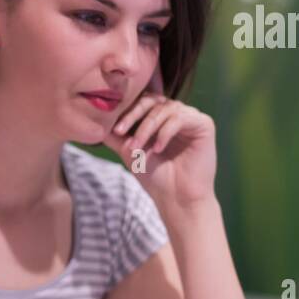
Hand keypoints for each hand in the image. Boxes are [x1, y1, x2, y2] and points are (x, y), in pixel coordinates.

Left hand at [104, 91, 216, 209]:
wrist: (176, 198)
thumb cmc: (154, 176)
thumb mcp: (128, 151)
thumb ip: (114, 134)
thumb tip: (93, 120)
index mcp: (160, 116)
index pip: (141, 101)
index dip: (126, 111)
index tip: (115, 130)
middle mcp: (176, 113)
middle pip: (152, 100)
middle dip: (133, 115)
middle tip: (121, 132)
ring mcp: (191, 117)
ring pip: (164, 109)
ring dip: (146, 128)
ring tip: (137, 148)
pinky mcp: (204, 124)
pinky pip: (180, 118)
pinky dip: (165, 132)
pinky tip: (158, 148)